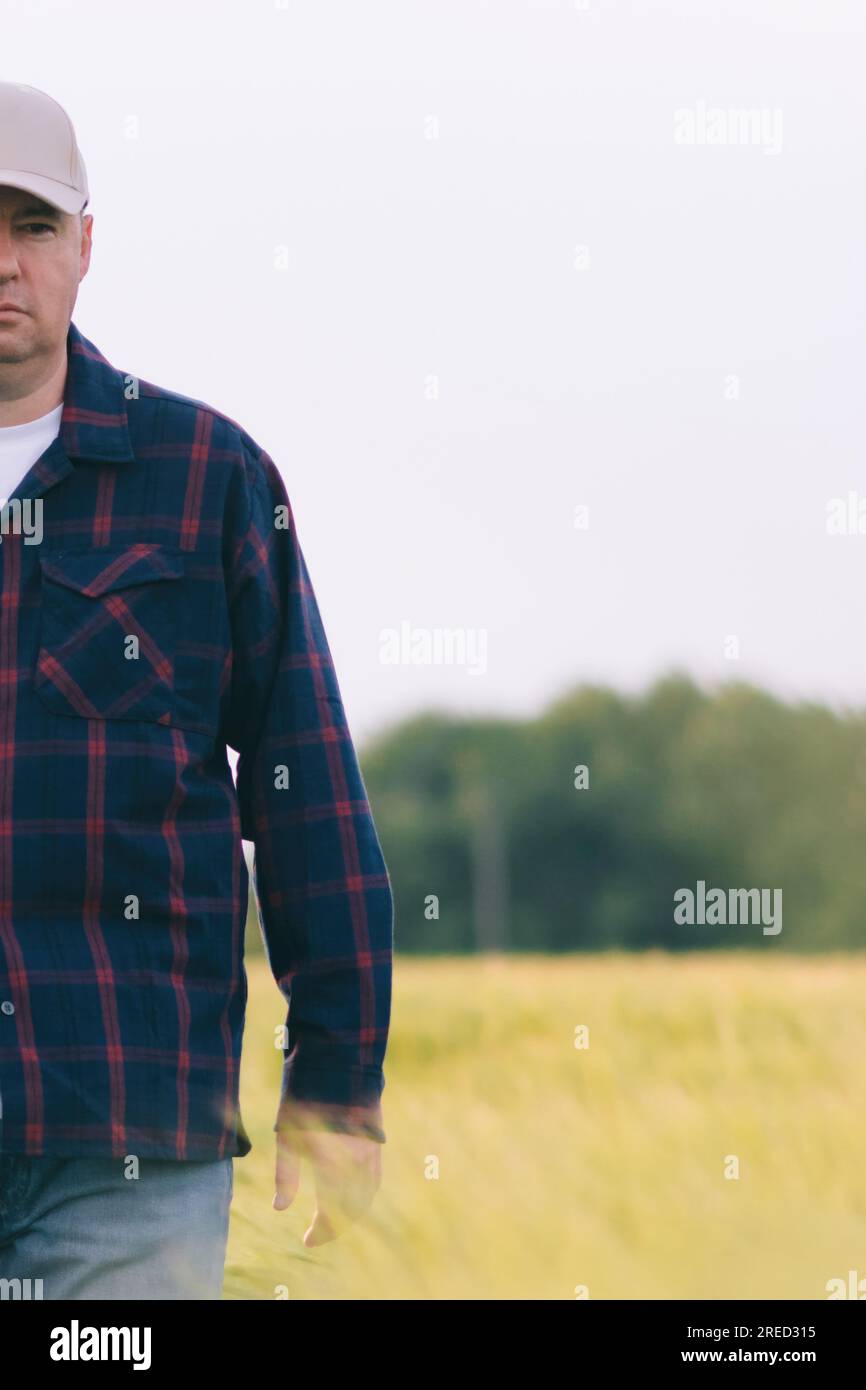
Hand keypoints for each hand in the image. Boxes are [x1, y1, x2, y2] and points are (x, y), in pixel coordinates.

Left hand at [273, 1104, 382, 1246]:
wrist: (336, 1065)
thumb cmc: (303, 1101)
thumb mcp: (286, 1137)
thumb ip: (285, 1176)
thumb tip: (279, 1208)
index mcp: (331, 1162)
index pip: (330, 1211)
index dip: (321, 1231)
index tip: (308, 1241)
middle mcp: (355, 1161)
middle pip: (350, 1209)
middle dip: (334, 1226)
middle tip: (317, 1235)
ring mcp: (369, 1152)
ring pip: (365, 1196)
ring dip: (350, 1214)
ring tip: (333, 1222)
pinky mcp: (376, 1143)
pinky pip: (374, 1180)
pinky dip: (364, 1196)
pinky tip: (352, 1201)